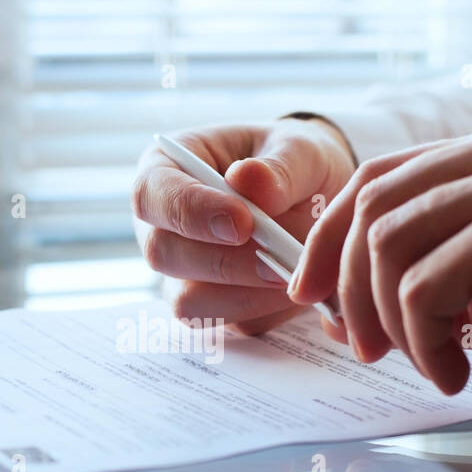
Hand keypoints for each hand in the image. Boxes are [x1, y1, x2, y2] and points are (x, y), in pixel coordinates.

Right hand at [131, 118, 355, 333]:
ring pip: (191, 301)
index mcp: (166, 169)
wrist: (321, 198)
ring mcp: (183, 273)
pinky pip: (230, 322)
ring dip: (249, 292)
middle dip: (226, 261)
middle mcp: (163, 226)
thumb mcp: (300, 149)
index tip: (243, 222)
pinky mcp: (213, 308)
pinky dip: (269, 309)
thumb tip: (247, 180)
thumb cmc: (297, 163)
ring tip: (299, 268)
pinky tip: (298, 285)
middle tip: (284, 255)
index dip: (190, 212)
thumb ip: (279, 165)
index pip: (151, 194)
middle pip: (164, 254)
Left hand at [288, 117, 471, 405]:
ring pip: (387, 250)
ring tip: (424, 361)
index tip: (307, 290)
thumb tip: (341, 296)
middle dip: (344, 287)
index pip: (378, 177)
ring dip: (388, 322)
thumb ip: (433, 256)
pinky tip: (457, 372)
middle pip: (370, 209)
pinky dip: (423, 343)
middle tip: (358, 346)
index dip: (329, 236)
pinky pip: (420, 290)